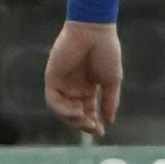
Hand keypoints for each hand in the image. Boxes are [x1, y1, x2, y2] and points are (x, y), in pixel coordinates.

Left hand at [45, 20, 122, 136]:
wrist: (94, 31)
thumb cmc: (106, 52)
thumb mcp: (111, 81)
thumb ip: (109, 101)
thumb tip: (109, 122)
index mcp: (88, 88)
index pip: (87, 111)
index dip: (92, 123)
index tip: (101, 132)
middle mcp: (74, 87)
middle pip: (73, 113)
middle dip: (82, 124)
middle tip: (93, 128)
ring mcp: (62, 82)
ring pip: (62, 109)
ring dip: (71, 119)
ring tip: (83, 119)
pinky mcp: (52, 76)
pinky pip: (53, 99)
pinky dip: (62, 109)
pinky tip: (75, 111)